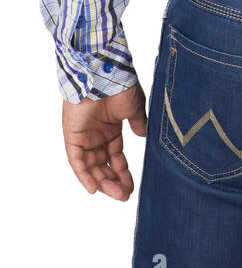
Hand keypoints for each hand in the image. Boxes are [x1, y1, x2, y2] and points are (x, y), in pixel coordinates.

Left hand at [62, 81, 146, 200]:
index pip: (115, 157)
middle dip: (114, 182)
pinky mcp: (72, 136)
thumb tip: (144, 136)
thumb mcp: (134, 108)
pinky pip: (76, 161)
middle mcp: (96, 135)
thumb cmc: (120, 85)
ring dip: (103, 182)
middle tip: (125, 195)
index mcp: (110, 128)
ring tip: (117, 194)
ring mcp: (84, 136)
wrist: (104, 72)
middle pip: (103, 165)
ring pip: (91, 167)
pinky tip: (94, 188)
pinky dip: (84, 175)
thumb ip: (138, 123)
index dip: (123, 172)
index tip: (132, 186)